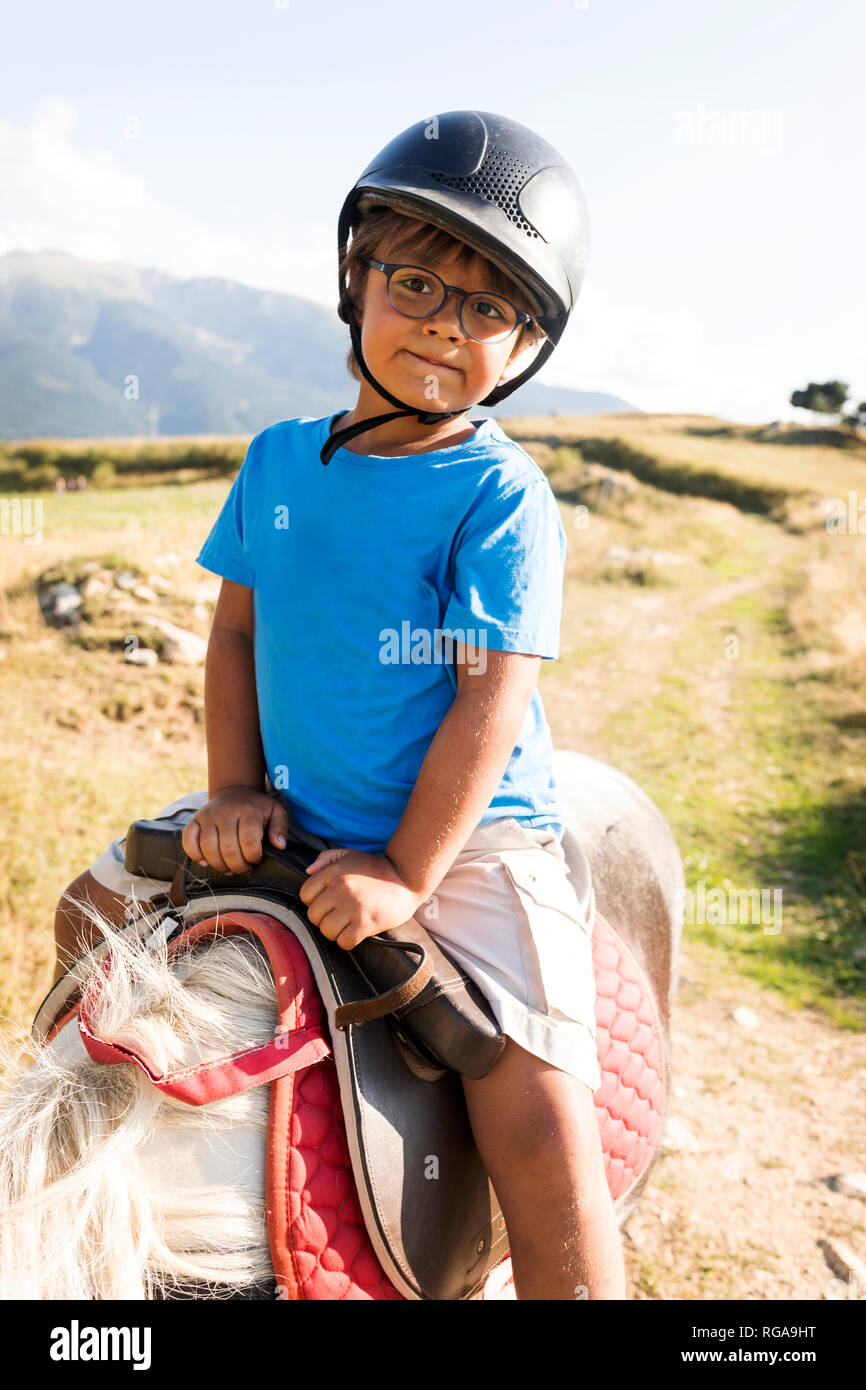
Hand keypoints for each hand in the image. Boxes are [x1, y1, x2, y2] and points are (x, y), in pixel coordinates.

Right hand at [181, 786, 289, 873]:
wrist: (235, 792)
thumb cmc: (257, 808)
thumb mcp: (276, 813)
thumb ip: (280, 828)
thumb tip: (279, 845)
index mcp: (248, 811)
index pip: (249, 841)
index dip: (253, 857)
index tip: (257, 859)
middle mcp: (226, 812)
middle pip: (228, 849)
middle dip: (238, 866)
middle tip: (244, 867)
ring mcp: (208, 816)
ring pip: (208, 848)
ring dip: (219, 865)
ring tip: (229, 867)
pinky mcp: (195, 820)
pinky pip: (188, 840)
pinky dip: (195, 855)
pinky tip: (205, 861)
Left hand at [300, 848, 426, 950]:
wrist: (406, 879)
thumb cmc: (375, 868)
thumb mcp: (350, 855)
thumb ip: (326, 858)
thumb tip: (308, 870)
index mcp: (333, 873)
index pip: (305, 895)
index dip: (314, 901)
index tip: (328, 902)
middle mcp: (340, 890)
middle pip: (313, 916)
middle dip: (324, 918)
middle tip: (338, 915)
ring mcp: (352, 908)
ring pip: (326, 931)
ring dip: (335, 931)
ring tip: (347, 924)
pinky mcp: (365, 924)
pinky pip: (343, 942)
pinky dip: (347, 941)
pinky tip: (356, 932)